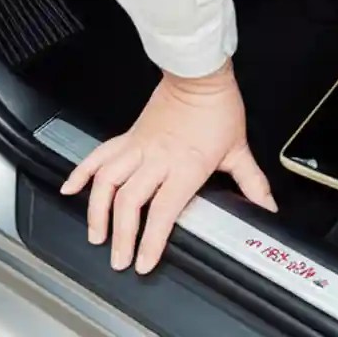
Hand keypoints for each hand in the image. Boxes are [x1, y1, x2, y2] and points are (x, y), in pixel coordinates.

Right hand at [59, 61, 276, 273]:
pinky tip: (71, 188)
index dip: (150, 241)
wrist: (198, 75)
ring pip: (107, 181)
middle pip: (128, 202)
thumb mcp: (239, 149)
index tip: (143, 262)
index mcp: (186, 166)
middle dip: (120, 236)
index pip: (162, 211)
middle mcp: (157, 159)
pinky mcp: (128, 136)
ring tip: (95, 234)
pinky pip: (98, 154)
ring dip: (96, 210)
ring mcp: (138, 147)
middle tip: (118, 259)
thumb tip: (266, 206)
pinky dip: (81, 171)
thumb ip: (252, 183)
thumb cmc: (217, 108)